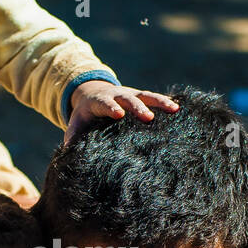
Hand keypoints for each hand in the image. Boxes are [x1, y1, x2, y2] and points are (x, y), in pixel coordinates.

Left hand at [64, 81, 178, 143]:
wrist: (94, 92)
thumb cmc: (85, 114)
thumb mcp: (77, 123)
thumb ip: (73, 137)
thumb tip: (67, 154)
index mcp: (100, 101)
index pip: (106, 104)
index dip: (112, 108)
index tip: (118, 114)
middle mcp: (118, 95)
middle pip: (129, 99)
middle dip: (139, 107)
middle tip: (149, 117)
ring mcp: (132, 94)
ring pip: (147, 96)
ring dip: (161, 102)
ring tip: (175, 109)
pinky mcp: (142, 96)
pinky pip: (156, 98)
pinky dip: (167, 102)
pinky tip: (180, 108)